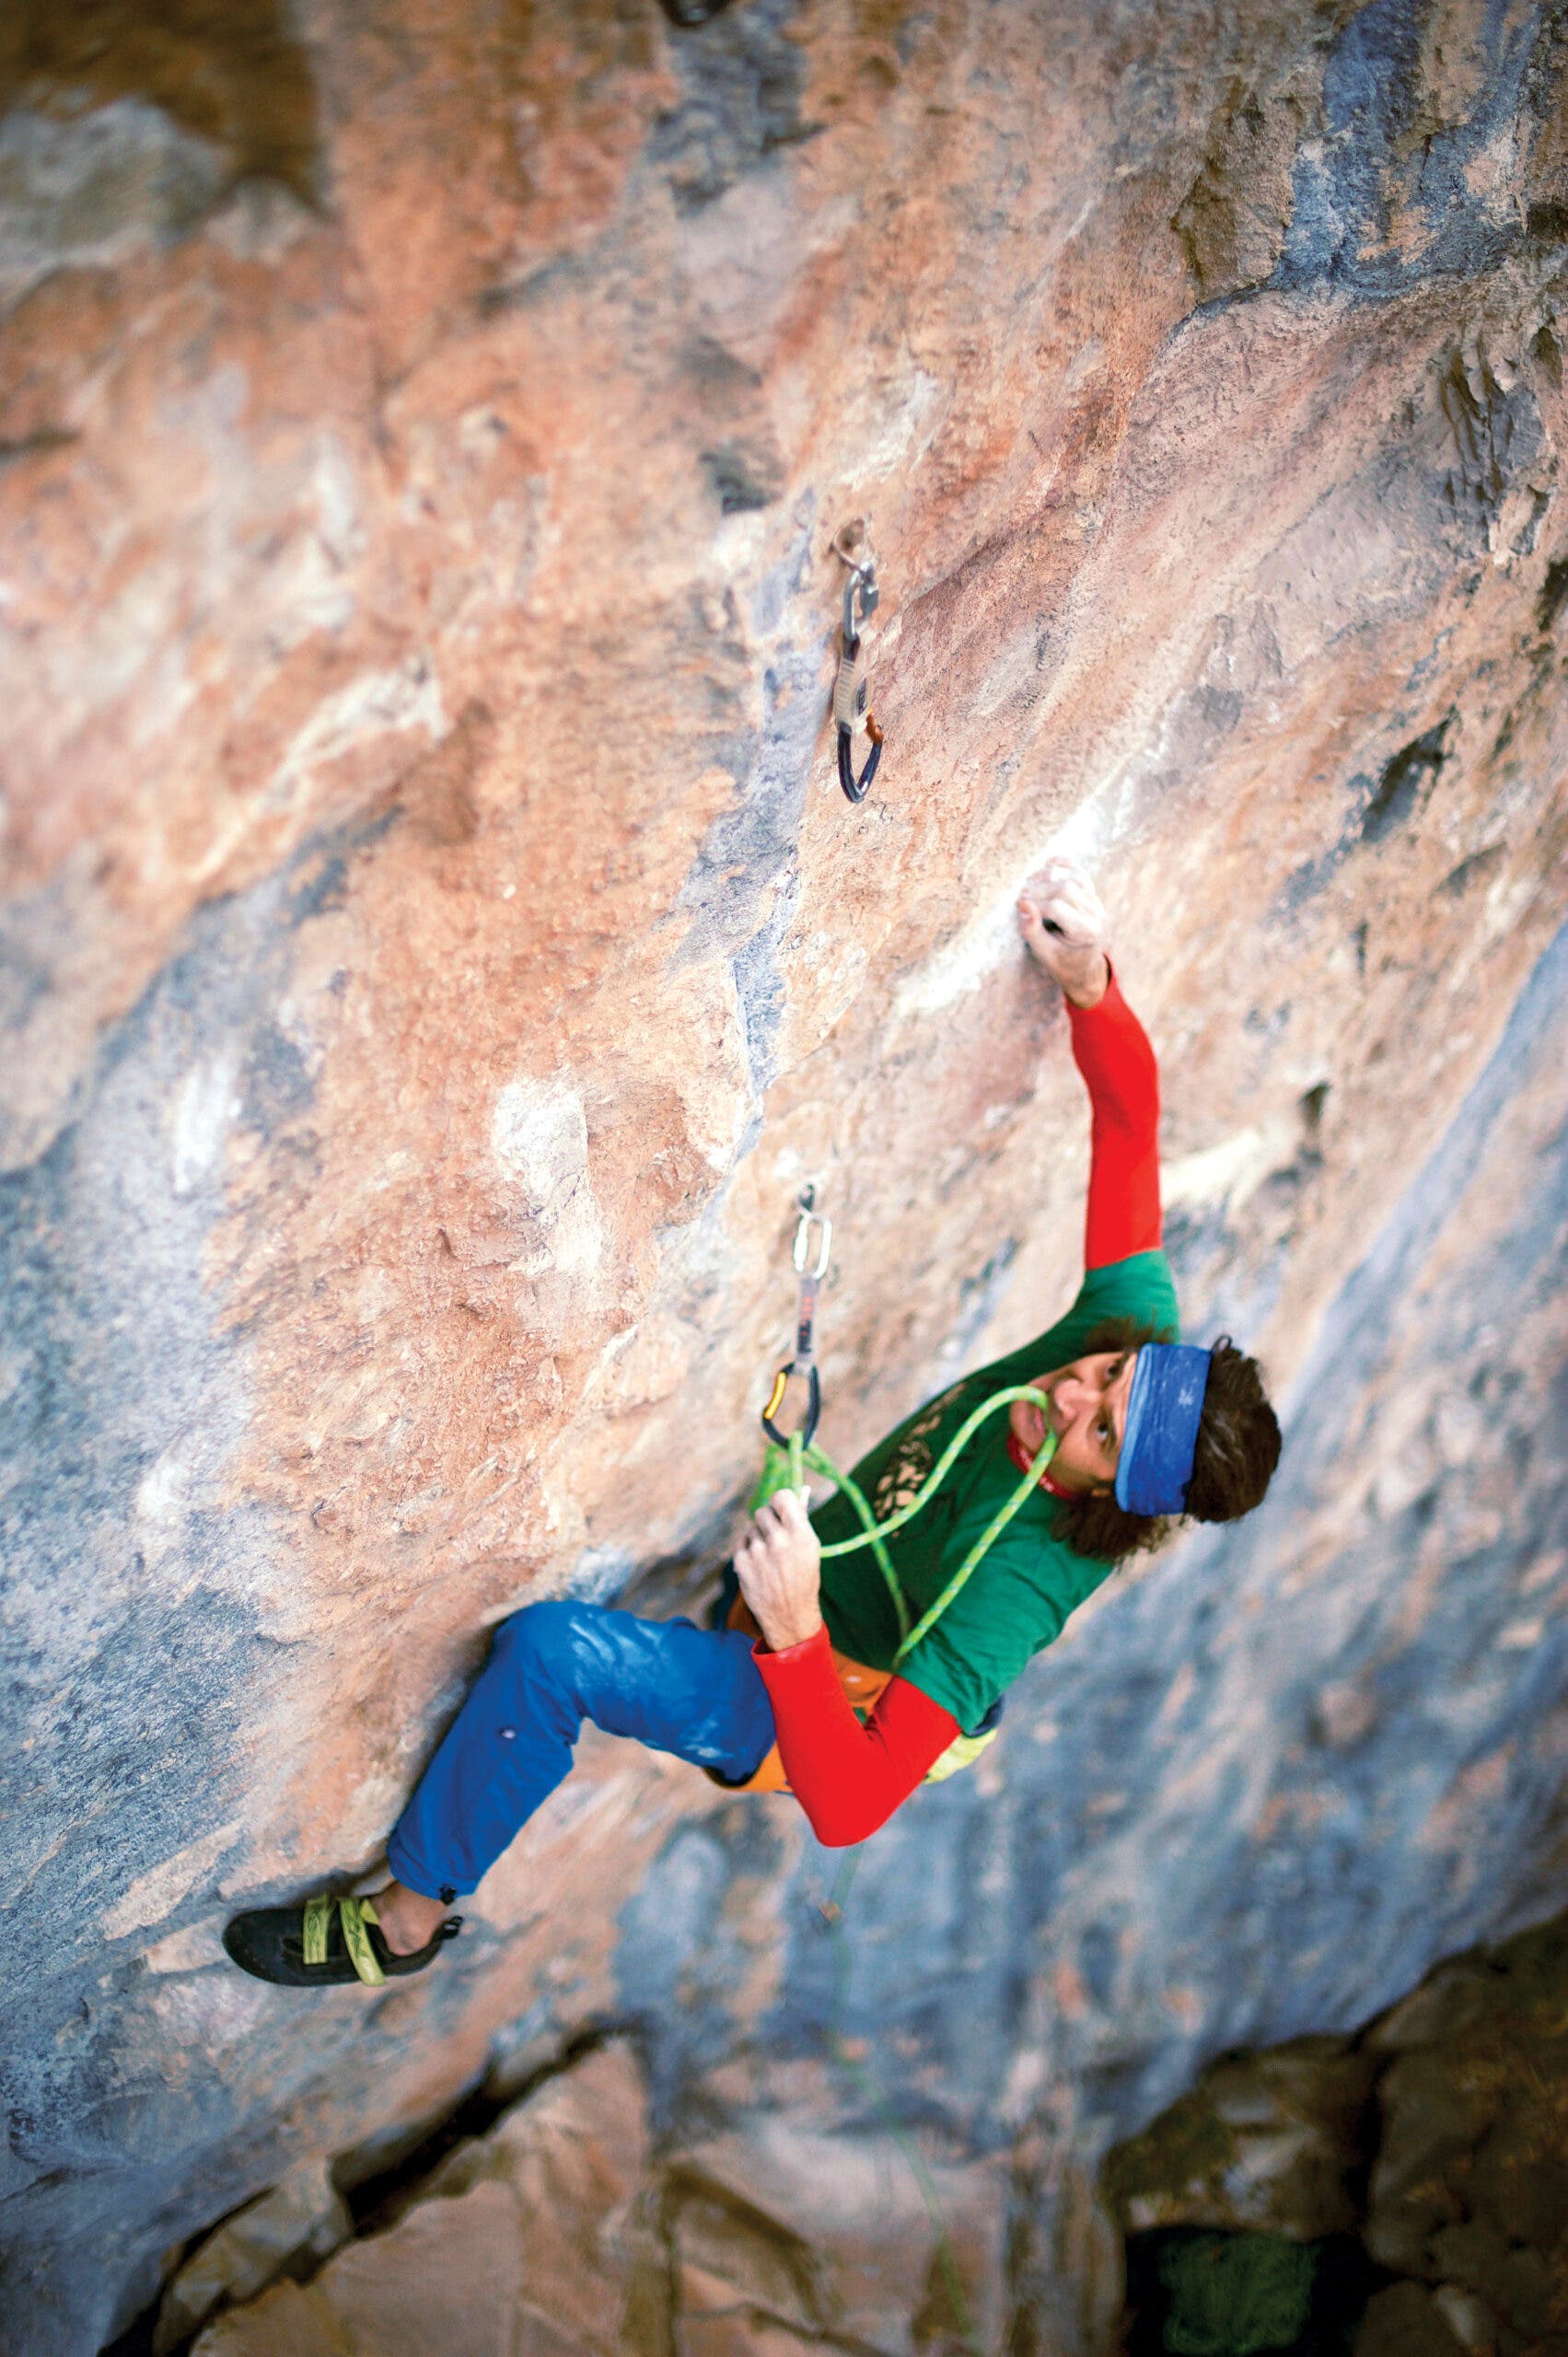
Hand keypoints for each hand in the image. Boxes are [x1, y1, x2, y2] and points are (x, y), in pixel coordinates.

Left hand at [734, 1488, 822, 1652]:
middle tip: (774, 1537)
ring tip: (769, 1559)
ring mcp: (758, 1552)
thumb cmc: (803, 1579)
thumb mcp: (810, 1549)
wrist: (789, 1615)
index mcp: (801, 1534)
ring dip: (758, 1539)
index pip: (782, 1497)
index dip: (779, 1502)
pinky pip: (741, 1544)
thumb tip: (799, 1493)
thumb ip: (800, 1521)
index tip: (779, 1508)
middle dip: (767, 1522)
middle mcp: (779, 1541)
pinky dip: (748, 1552)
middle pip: (762, 1512)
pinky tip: (759, 1567)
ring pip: (751, 1530)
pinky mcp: (742, 1563)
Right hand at [1016, 856, 1109, 1006]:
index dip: (1034, 903)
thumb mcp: (1044, 955)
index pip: (1057, 907)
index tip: (1018, 905)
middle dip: (1039, 889)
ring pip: (1074, 877)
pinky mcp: (1092, 894)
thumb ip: (1033, 931)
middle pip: (1066, 888)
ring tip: (1030, 883)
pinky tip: (1049, 862)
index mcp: (1087, 932)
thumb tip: (1023, 905)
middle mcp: (1096, 914)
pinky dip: (1066, 864)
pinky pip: (1081, 873)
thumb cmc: (1062, 963)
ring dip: (1050, 875)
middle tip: (1020, 895)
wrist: (1084, 968)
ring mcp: (1096, 902)